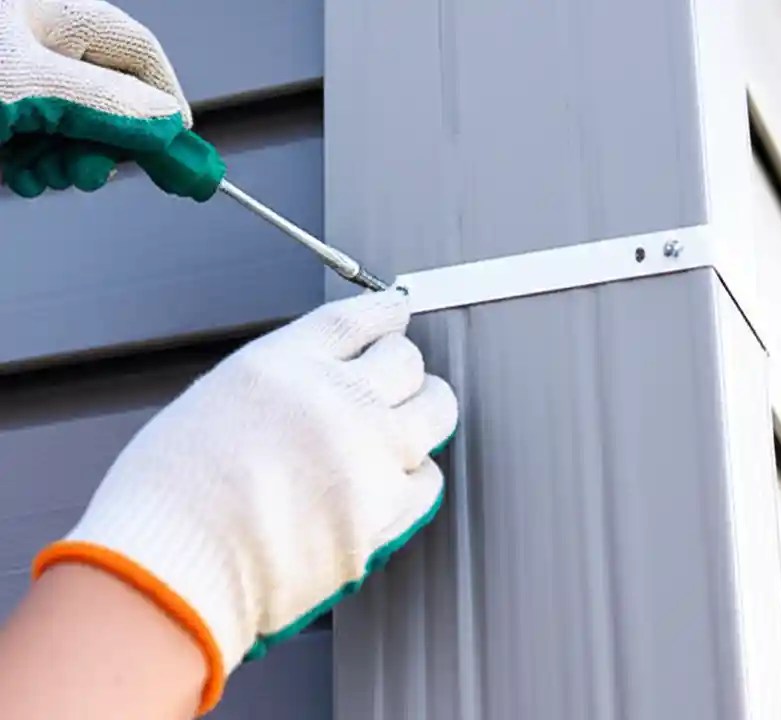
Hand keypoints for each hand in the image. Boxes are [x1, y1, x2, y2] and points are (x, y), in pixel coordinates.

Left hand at [0, 0, 223, 199]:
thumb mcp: (30, 87)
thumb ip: (105, 103)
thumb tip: (168, 123)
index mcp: (57, 13)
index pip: (140, 53)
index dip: (166, 104)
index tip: (178, 151)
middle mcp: (40, 40)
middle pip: (110, 97)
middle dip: (106, 145)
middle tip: (94, 174)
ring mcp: (17, 75)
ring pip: (74, 125)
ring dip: (69, 162)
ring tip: (48, 175)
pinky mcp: (1, 107)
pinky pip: (37, 139)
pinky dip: (37, 165)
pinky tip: (24, 175)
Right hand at [32, 291, 458, 714]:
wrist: (174, 574)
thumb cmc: (167, 503)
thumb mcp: (210, 405)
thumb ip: (274, 388)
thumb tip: (311, 388)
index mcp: (283, 365)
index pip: (355, 320)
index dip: (383, 314)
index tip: (394, 314)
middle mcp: (337, 399)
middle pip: (404, 359)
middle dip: (401, 367)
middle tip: (395, 380)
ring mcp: (370, 453)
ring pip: (435, 409)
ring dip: (424, 411)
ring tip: (409, 422)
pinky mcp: (387, 510)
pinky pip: (428, 478)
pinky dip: (415, 475)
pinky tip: (396, 480)